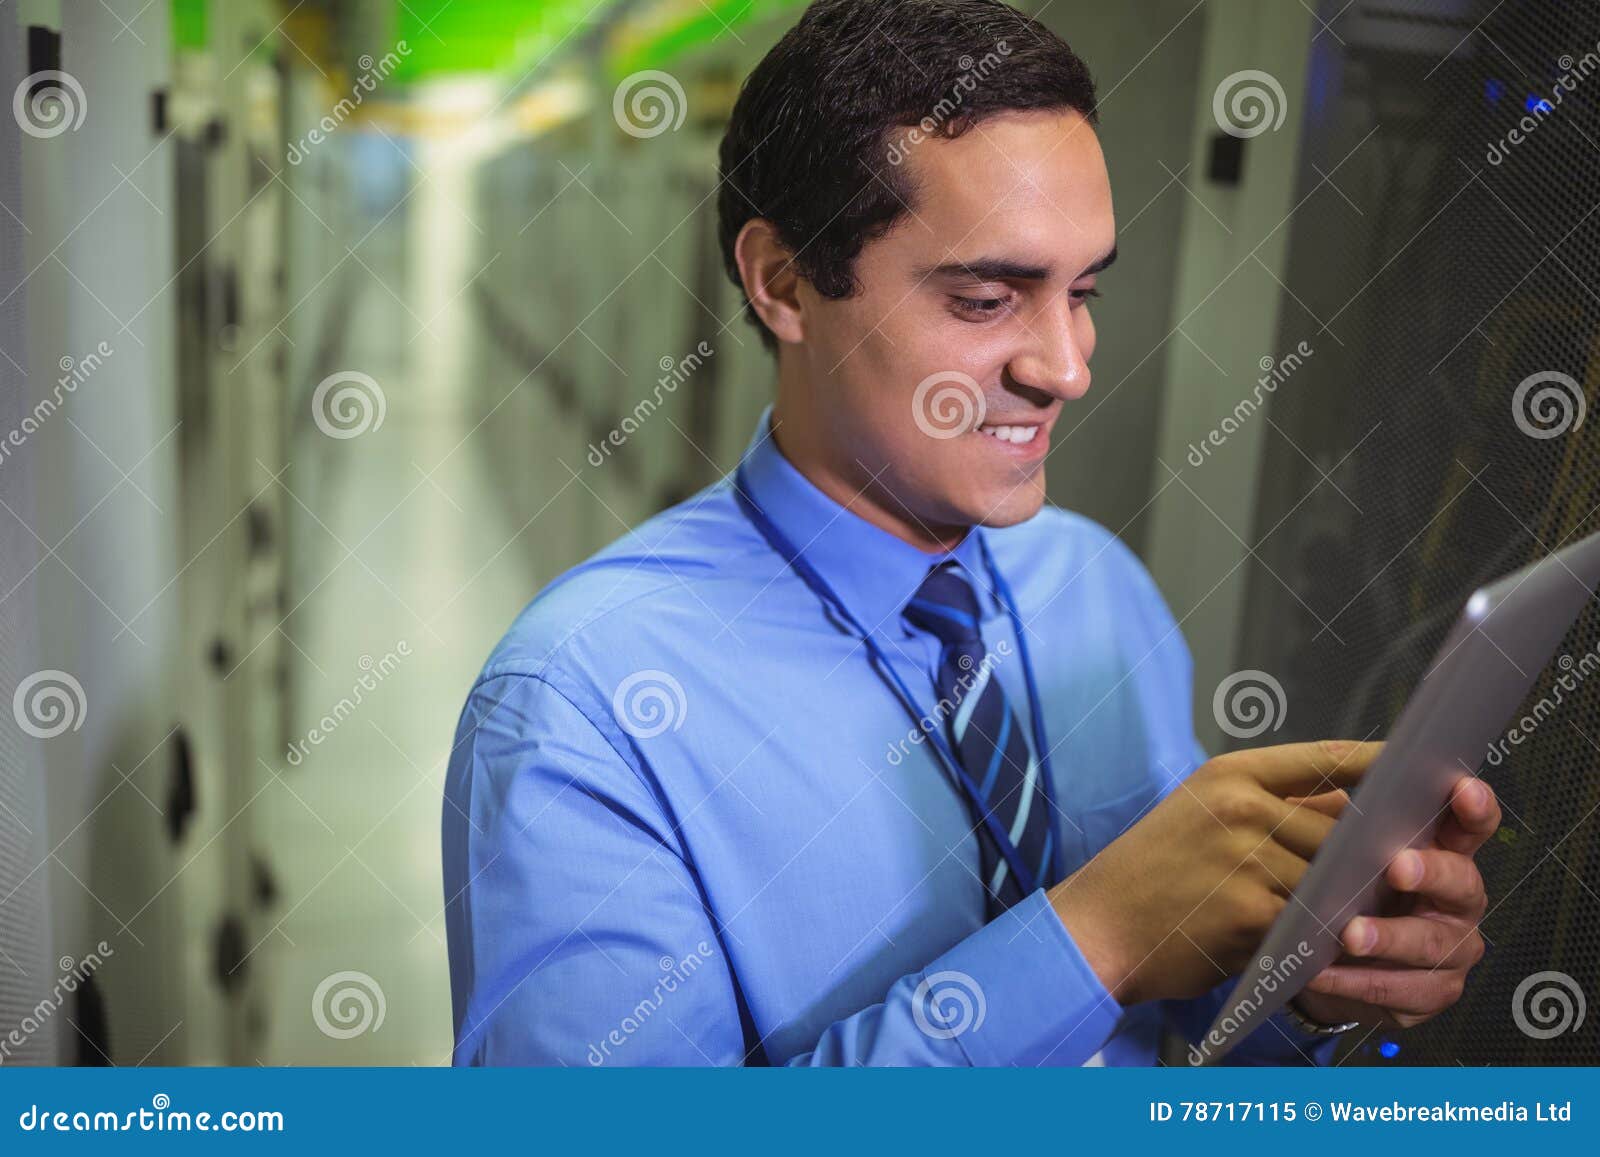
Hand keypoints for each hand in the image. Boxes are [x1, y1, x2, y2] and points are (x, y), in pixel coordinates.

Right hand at [1049, 740, 1377, 1005]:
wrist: (1098, 926)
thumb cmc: (1153, 872)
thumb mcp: (1202, 814)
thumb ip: (1273, 806)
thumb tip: (1354, 809)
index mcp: (1231, 774)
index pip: (1326, 758)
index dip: (1380, 765)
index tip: (1419, 769)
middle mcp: (1240, 807)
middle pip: (1344, 826)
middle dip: (1375, 851)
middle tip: (1408, 867)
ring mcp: (1245, 859)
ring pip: (1334, 878)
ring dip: (1355, 898)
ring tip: (1370, 912)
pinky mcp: (1251, 912)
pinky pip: (1313, 922)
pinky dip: (1327, 934)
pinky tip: (1334, 945)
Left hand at [1295, 777, 1499, 1029]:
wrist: (1326, 961)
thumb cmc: (1341, 888)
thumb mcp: (1339, 850)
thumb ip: (1343, 821)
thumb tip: (1329, 787)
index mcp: (1442, 854)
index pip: (1470, 826)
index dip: (1475, 808)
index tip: (1463, 789)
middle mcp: (1457, 902)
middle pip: (1462, 883)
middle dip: (1432, 873)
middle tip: (1397, 868)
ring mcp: (1451, 950)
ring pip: (1431, 945)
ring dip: (1389, 939)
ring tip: (1350, 935)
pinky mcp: (1429, 993)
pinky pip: (1401, 991)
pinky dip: (1358, 983)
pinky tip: (1323, 973)